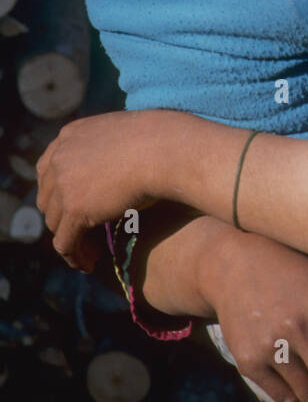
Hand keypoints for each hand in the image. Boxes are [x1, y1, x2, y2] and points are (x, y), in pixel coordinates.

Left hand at [36, 112, 157, 267]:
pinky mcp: (75, 208)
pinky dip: (75, 256)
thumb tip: (115, 174)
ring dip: (71, 239)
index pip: (49, 170)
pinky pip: (66, 242)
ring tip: (91, 252)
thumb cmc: (160, 143)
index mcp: (70, 136)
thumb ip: (108, 153)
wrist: (165, 149)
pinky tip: (89, 264)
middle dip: (62, 218)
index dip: (59, 193)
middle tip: (84, 233)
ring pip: (55, 223)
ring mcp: (64, 183)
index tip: (75, 208)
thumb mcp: (124, 140)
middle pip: (48, 198)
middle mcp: (60, 157)